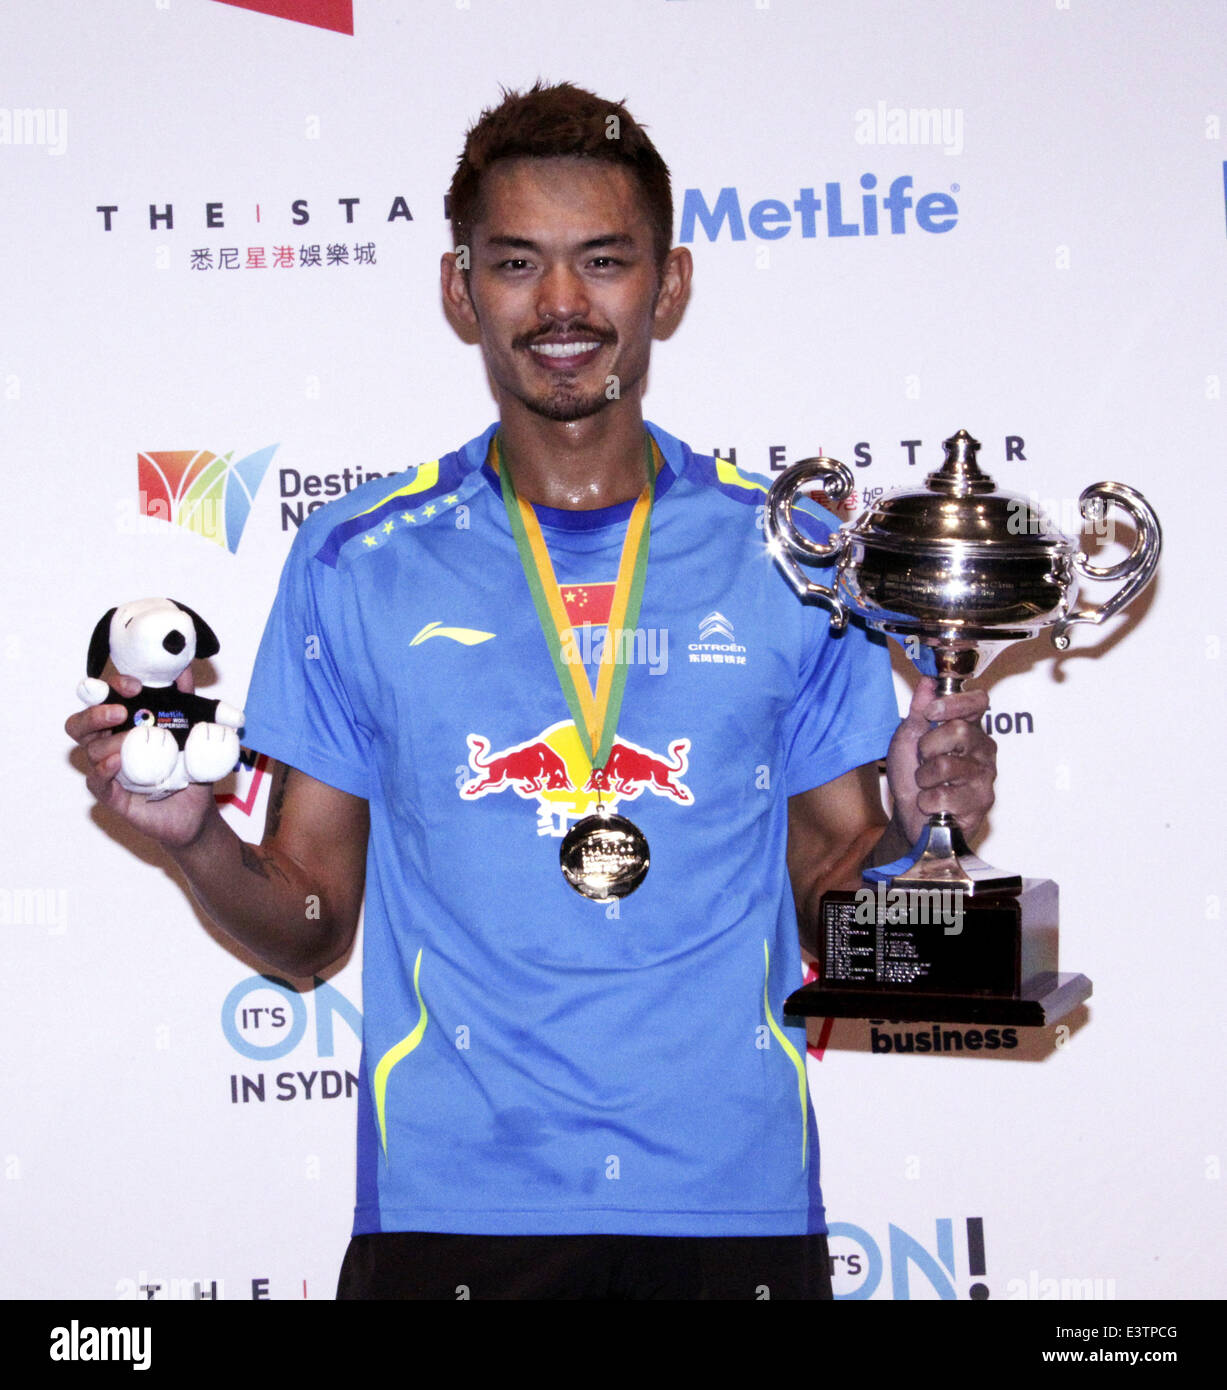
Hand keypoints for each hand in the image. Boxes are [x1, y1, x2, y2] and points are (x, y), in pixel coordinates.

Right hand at [65, 670, 216, 848]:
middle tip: (119, 712)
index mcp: (123, 725)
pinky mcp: (112, 796)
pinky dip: (103, 770)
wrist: (197, 811)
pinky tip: (116, 762)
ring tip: (131, 742)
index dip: (113, 687)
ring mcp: (109, 771)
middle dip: (94, 713)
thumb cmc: (188, 769)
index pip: (103, 699)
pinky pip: (97, 782)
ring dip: (109, 743)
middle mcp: (110, 745)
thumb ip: (186, 700)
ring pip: (90, 751)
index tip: (135, 686)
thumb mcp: (194, 731)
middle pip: (80, 724)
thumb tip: (183, 668)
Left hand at [884, 677, 996, 845]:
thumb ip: (919, 710)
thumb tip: (928, 682)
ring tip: (927, 785)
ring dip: (923, 778)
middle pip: (958, 731)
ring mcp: (985, 775)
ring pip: (946, 765)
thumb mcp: (908, 738)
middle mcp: (983, 748)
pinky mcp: (982, 802)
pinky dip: (927, 801)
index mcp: (968, 728)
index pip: (978, 701)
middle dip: (927, 747)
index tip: (931, 711)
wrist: (908, 817)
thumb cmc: (912, 777)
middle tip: (923, 761)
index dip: (954, 702)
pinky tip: (933, 804)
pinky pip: (944, 795)